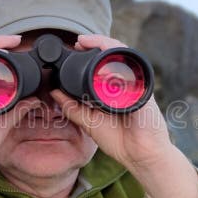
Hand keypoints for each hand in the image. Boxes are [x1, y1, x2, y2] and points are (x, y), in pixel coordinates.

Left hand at [50, 33, 175, 173]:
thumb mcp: (88, 121)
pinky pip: (132, 66)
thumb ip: (72, 107)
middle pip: (112, 55)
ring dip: (104, 44)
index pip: (101, 65)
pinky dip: (118, 58)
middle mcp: (125, 83)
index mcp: (113, 89)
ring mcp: (135, 84)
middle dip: (95, 44)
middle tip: (78, 41)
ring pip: (122, 55)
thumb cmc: (119, 140)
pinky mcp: (143, 88)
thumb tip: (54, 92)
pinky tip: (104, 54)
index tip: (73, 48)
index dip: (88, 54)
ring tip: (86, 42)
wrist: (139, 155)